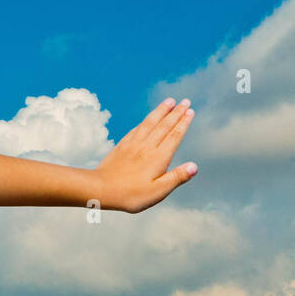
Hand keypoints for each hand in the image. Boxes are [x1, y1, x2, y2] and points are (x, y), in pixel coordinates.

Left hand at [94, 98, 197, 212]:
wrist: (100, 189)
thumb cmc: (130, 194)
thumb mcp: (158, 191)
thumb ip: (177, 178)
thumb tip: (194, 166)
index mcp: (158, 158)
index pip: (174, 136)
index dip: (183, 123)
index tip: (190, 111)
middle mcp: (146, 147)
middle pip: (164, 126)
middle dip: (176, 113)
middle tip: (185, 101)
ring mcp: (132, 145)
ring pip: (149, 123)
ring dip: (160, 111)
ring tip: (169, 101)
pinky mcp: (121, 146)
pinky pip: (136, 129)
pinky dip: (144, 121)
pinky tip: (147, 119)